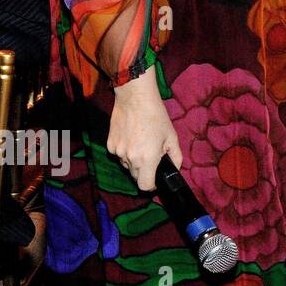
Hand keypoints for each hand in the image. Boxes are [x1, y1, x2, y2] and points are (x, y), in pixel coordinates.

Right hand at [109, 71, 181, 191]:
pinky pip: (119, 155)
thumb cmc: (156, 117)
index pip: (145, 186)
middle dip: (145, 171)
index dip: (152, 185)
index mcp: (147, 159)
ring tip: (141, 142)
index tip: (156, 178)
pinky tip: (131, 137)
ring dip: (134, 161)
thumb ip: (175, 157)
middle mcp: (130, 159)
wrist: (135, 99)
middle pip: (136, 176)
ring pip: (126, 165)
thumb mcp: (172, 137)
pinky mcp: (109, 145)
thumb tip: (174, 170)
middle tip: (152, 155)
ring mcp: (118, 152)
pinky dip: (125, 151)